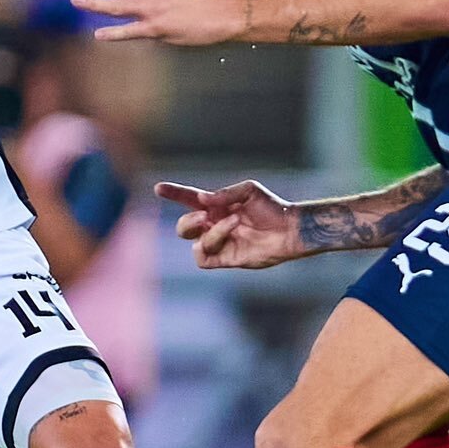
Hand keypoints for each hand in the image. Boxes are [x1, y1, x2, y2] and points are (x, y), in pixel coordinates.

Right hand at [155, 179, 304, 269]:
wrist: (289, 229)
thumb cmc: (272, 207)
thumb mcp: (248, 190)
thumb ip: (223, 194)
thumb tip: (201, 200)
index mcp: (216, 207)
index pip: (188, 200)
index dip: (173, 194)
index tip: (158, 188)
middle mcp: (214, 225)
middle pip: (183, 227)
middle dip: (189, 221)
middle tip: (206, 216)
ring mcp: (219, 243)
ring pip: (193, 242)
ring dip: (209, 232)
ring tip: (232, 223)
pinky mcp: (225, 259)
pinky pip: (202, 258)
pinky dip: (211, 244)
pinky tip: (229, 234)